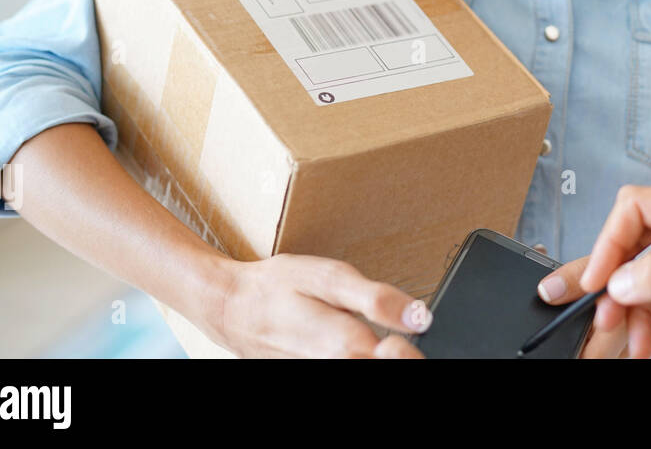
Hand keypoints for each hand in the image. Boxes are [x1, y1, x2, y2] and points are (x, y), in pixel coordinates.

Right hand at [210, 253, 426, 357]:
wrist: (231, 308)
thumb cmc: (279, 287)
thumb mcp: (329, 278)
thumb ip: (376, 298)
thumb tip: (419, 317)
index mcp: (342, 343)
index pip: (395, 360)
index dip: (412, 351)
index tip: (418, 329)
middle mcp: (332, 366)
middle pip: (380, 367)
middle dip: (400, 356)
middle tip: (398, 337)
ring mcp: (318, 372)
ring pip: (359, 368)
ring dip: (377, 356)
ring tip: (383, 341)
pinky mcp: (311, 373)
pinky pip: (343, 367)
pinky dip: (356, 356)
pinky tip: (361, 346)